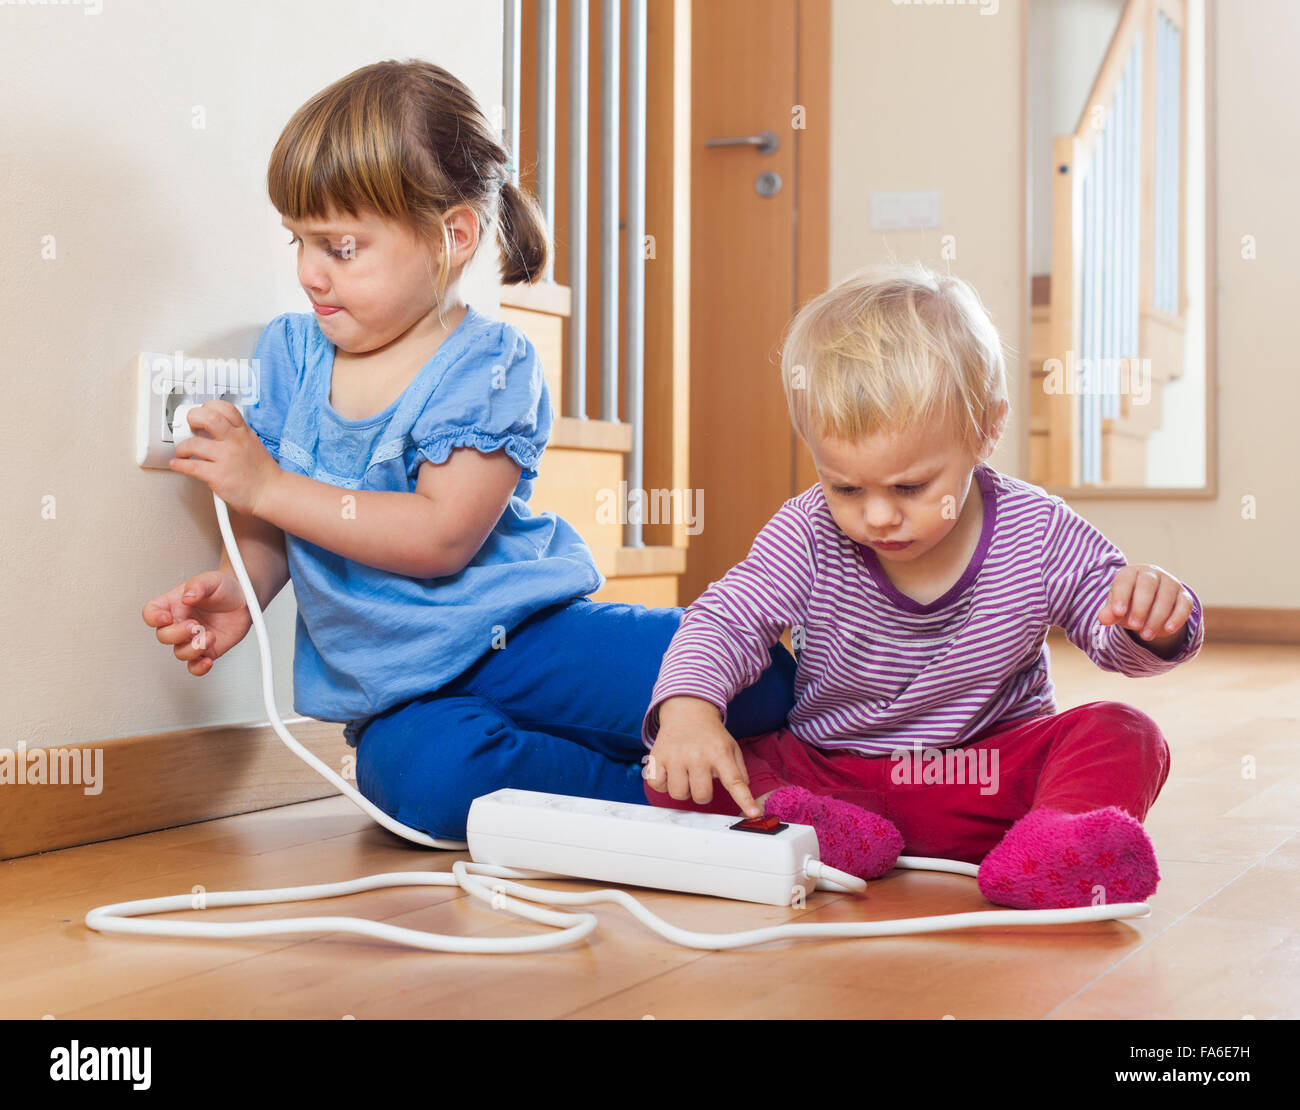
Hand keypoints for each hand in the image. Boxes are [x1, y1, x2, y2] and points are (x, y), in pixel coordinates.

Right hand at [142, 571, 251, 675]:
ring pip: (180, 653)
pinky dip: (199, 667)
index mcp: (174, 605)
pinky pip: (195, 666)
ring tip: (209, 636)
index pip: (151, 613)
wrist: (243, 600)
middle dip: (178, 634)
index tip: (166, 617)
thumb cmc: (223, 588)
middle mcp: (179, 623)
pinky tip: (208, 660)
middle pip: (164, 636)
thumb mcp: (211, 579)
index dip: (153, 617)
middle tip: (195, 625)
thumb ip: (198, 585)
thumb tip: (187, 597)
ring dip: (193, 649)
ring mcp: (192, 639)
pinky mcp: (207, 650)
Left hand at [169, 400, 279, 516]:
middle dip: (192, 417)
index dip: (209, 407)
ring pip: (194, 443)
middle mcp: (235, 442)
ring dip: (182, 447)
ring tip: (182, 451)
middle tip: (188, 425)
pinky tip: (178, 465)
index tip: (201, 413)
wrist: (271, 493)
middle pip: (209, 418)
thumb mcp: (253, 445)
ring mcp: (226, 458)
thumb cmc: (262, 473)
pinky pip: (191, 467)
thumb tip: (213, 432)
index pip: (225, 408)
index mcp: (243, 433)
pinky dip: (179, 465)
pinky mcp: (218, 476)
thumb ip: (235, 436)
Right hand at [642, 696, 761, 817]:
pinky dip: (663, 784)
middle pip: (701, 796)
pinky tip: (670, 772)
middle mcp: (697, 755)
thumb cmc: (710, 735)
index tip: (753, 813)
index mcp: (720, 753)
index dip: (745, 800)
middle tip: (701, 780)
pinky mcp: (657, 756)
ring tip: (685, 775)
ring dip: (683, 790)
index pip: (734, 781)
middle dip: (702, 794)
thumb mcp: (731, 747)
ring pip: (678, 794)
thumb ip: (739, 772)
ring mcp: (675, 756)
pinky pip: (657, 785)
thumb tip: (744, 794)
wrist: (687, 710)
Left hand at [1097, 563, 1193, 648]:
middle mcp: (1152, 574)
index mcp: (1131, 573)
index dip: (1121, 596)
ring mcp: (1170, 583)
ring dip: (1157, 617)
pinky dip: (1177, 617)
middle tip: (1134, 626)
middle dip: (1141, 607)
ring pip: (1166, 596)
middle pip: (1147, 585)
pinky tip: (1168, 630)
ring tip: (1146, 635)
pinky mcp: (1185, 596)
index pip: (1125, 580)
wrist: (1149, 608)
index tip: (1118, 613)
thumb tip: (1103, 619)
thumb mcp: (1117, 610)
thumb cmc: (1128, 605)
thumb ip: (1110, 613)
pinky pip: (1184, 604)